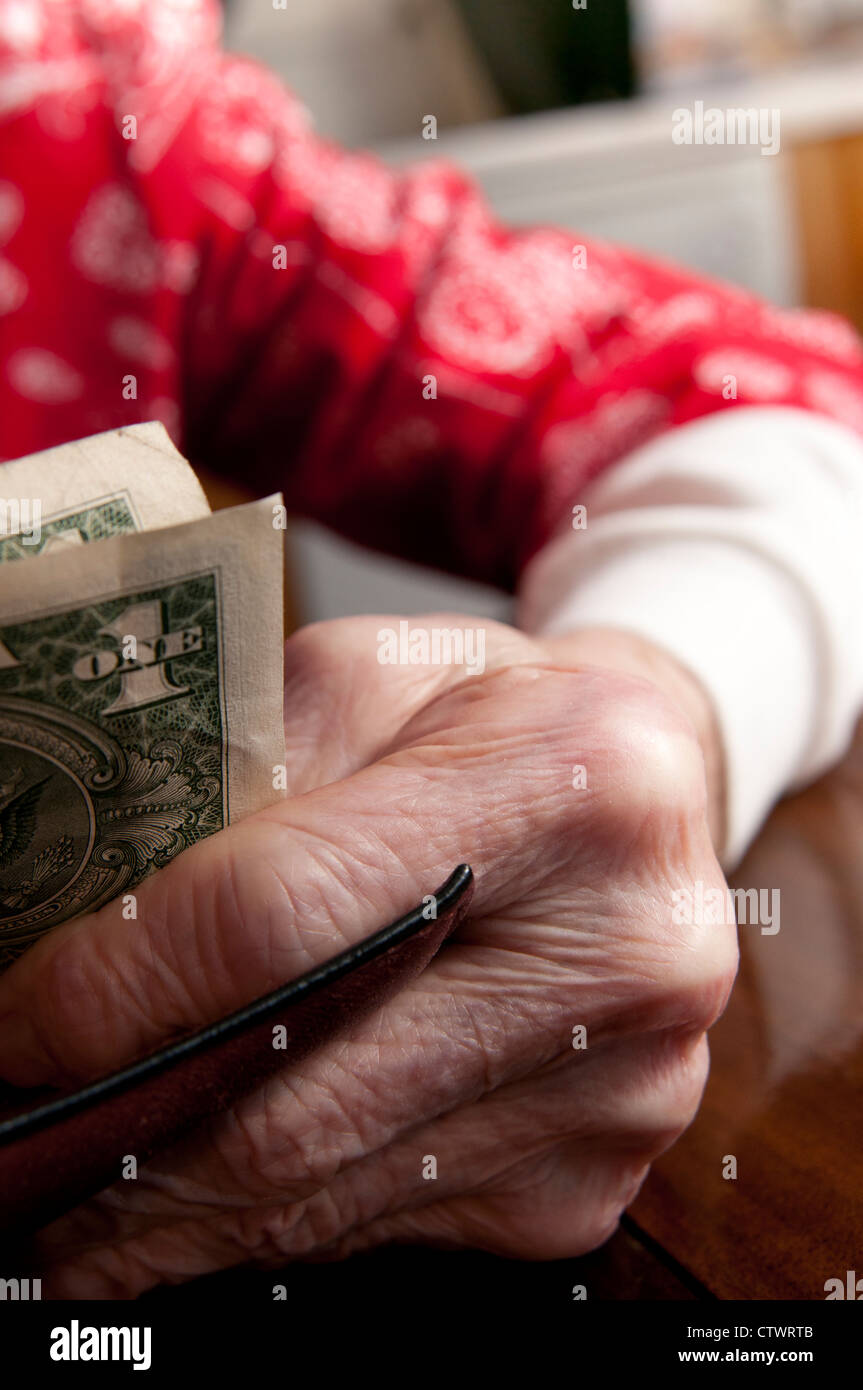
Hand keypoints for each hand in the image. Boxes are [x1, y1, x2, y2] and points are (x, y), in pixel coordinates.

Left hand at [0, 616, 736, 1295]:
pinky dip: (270, 1225)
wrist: (652, 789)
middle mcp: (627, 945)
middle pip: (302, 1094)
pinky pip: (387, 1228)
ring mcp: (628, 1082)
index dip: (118, 989)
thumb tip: (80, 940)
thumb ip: (236, 780)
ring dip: (172, 1211)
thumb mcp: (369, 680)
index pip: (287, 918)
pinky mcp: (601, 1170)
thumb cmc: (495, 717)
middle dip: (119, 1138)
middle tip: (21, 1142)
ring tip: (77, 1195)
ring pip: (331, 1192)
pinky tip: (202, 1200)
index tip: (14, 1026)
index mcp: (572, 778)